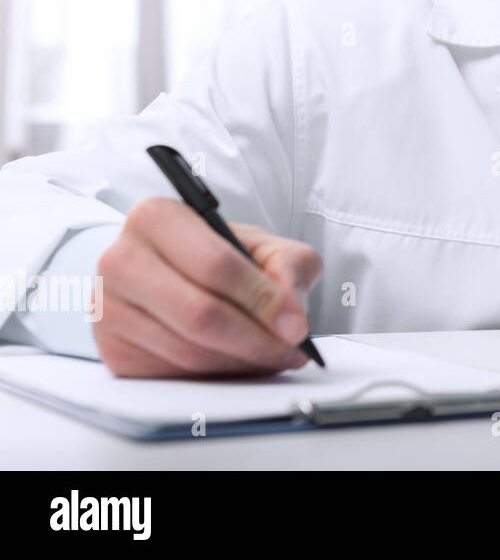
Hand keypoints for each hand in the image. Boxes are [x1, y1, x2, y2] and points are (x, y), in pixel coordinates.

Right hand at [93, 197, 323, 377]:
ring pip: (188, 352)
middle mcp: (122, 261)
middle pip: (199, 314)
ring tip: (275, 356)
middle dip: (257, 340)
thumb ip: (288, 264)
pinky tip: (241, 362)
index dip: (262, 299)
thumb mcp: (262, 244)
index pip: (215, 265)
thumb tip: (290, 312)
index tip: (297, 325)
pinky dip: (218, 376)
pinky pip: (173, 375)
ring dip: (242, 362)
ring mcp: (109, 310)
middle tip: (292, 349)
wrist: (171, 273)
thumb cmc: (219, 255)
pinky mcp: (113, 351)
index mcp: (158, 218)